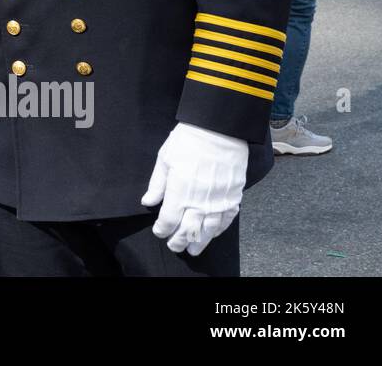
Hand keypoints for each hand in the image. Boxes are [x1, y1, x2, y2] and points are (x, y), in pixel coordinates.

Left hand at [141, 122, 247, 255]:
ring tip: (193, 250)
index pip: (169, 220)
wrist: (219, 130)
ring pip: (209, 230)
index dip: (162, 229)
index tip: (159, 232)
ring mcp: (219, 201)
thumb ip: (157, 184)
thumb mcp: (165, 159)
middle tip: (174, 247)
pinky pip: (227, 220)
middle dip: (179, 240)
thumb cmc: (188, 141)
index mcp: (179, 192)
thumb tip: (148, 202)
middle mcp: (200, 201)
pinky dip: (219, 230)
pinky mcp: (234, 197)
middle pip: (188, 230)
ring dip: (200, 242)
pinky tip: (213, 233)